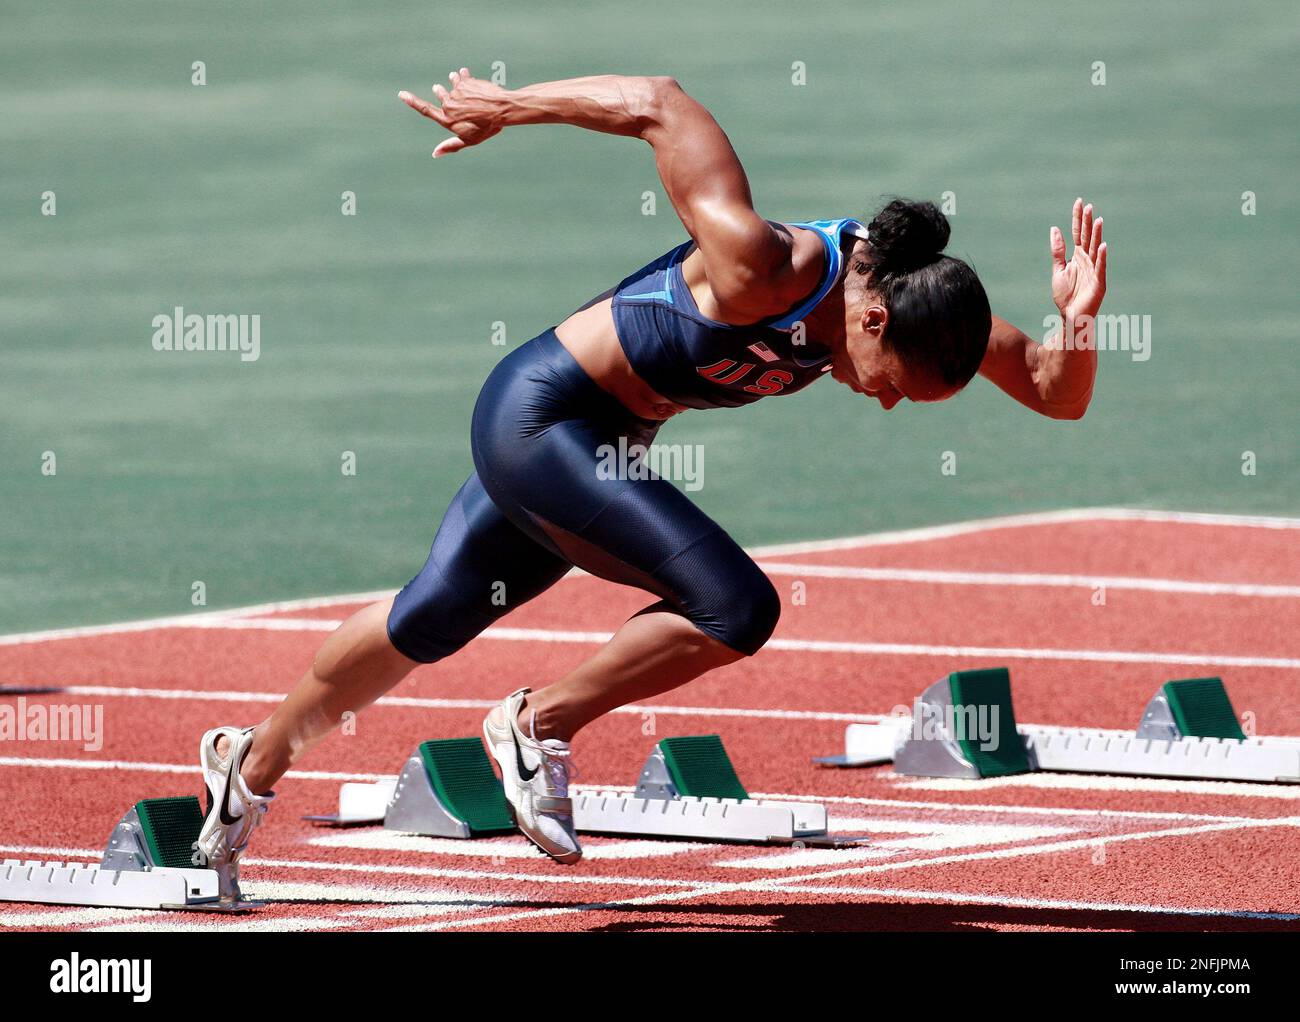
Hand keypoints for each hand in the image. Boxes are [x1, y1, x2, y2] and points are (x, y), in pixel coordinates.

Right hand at [398, 68, 509, 157]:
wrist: (502, 110)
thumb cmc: (487, 128)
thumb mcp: (469, 141)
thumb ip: (451, 145)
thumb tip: (434, 154)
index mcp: (447, 120)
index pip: (425, 110)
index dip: (412, 101)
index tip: (401, 94)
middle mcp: (448, 104)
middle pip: (440, 94)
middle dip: (442, 91)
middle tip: (443, 89)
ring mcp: (456, 91)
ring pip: (452, 83)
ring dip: (455, 82)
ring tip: (460, 83)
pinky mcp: (465, 81)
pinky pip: (462, 76)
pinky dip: (465, 76)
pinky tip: (468, 76)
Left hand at [1050, 198, 1107, 323]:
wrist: (1070, 316)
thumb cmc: (1065, 295)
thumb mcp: (1058, 269)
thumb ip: (1057, 251)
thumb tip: (1054, 228)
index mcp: (1077, 256)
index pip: (1077, 233)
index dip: (1078, 218)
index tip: (1079, 202)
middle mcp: (1087, 260)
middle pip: (1087, 238)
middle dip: (1087, 223)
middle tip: (1088, 206)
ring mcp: (1094, 270)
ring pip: (1095, 249)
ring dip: (1096, 235)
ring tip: (1097, 221)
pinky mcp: (1099, 283)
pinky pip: (1100, 268)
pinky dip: (1101, 257)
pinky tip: (1103, 246)